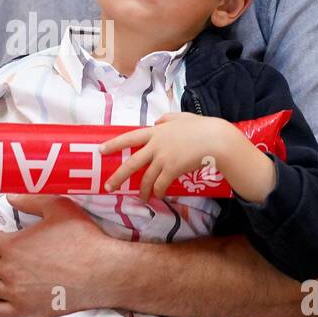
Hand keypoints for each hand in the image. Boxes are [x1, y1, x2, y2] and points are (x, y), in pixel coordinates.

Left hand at [0, 194, 108, 316]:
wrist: (104, 272)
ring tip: (12, 275)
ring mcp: (16, 292)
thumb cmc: (84, 238)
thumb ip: (31, 201)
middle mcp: (9, 270)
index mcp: (12, 245)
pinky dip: (0, 302)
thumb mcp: (60, 208)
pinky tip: (14, 294)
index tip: (7, 239)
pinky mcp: (26, 310)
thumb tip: (10, 198)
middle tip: (11, 256)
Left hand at [101, 112, 270, 200]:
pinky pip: (160, 185)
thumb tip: (157, 121)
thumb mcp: (182, 117)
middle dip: (118, 176)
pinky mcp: (173, 169)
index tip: (101, 150)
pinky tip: (158, 196)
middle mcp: (156, 145)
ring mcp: (163, 158)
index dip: (114, 144)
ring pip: (146, 178)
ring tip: (142, 199)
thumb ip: (167, 118)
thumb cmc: (202, 127)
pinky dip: (158, 192)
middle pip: (132, 163)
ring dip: (143, 191)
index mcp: (156, 131)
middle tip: (108, 187)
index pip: (129, 137)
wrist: (216, 139)